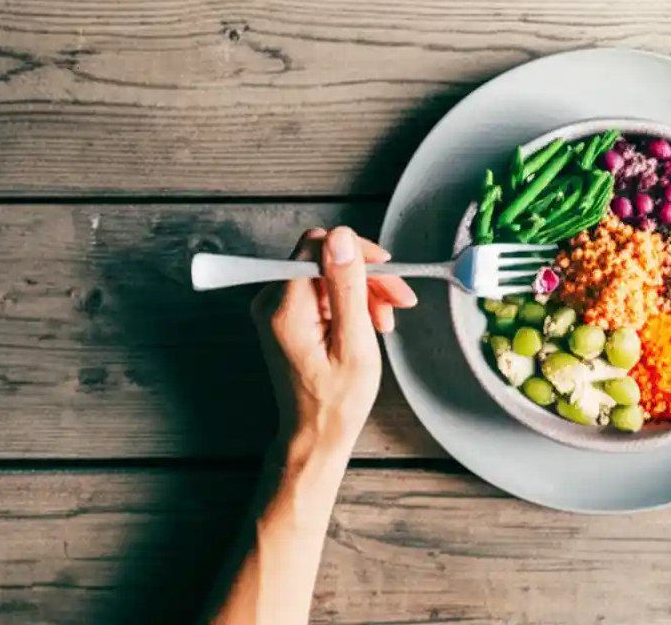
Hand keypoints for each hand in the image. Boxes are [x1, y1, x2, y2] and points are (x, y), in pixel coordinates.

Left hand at [251, 227, 417, 455]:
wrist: (315, 434)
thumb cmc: (337, 401)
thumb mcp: (354, 344)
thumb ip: (347, 288)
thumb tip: (341, 237)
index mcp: (286, 307)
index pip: (319, 245)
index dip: (357, 253)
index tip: (387, 274)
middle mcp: (272, 301)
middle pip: (324, 257)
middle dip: (366, 275)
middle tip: (397, 300)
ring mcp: (277, 309)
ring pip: (327, 273)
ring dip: (362, 290)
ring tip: (385, 321)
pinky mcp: (286, 316)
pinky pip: (322, 291)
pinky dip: (349, 302)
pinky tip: (368, 324)